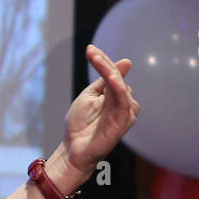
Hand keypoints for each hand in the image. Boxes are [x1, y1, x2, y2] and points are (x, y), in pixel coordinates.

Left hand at [60, 44, 139, 174]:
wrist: (73, 149)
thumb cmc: (80, 125)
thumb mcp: (89, 96)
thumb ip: (104, 80)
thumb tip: (125, 62)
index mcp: (114, 95)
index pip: (112, 73)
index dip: (102, 60)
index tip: (90, 49)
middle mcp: (123, 102)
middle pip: (117, 77)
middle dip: (104, 64)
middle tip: (91, 53)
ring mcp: (125, 112)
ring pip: (121, 87)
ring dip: (110, 72)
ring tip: (98, 61)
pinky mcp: (123, 122)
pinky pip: (124, 102)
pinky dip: (118, 89)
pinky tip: (112, 79)